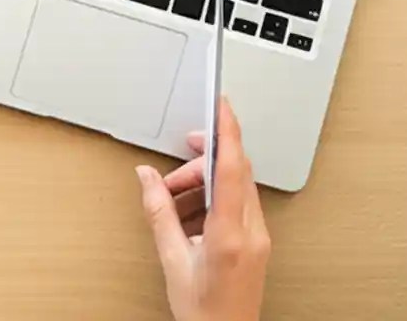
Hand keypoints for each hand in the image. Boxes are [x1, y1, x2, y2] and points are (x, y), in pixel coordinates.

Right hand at [136, 100, 270, 320]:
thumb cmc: (203, 312)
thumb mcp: (171, 260)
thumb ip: (158, 212)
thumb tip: (147, 177)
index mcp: (230, 235)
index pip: (233, 169)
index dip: (228, 133)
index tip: (221, 106)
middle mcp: (252, 232)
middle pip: (234, 173)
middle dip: (202, 163)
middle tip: (172, 175)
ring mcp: (259, 236)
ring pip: (237, 187)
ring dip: (205, 183)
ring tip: (176, 204)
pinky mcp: (258, 241)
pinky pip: (239, 204)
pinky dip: (214, 199)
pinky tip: (191, 217)